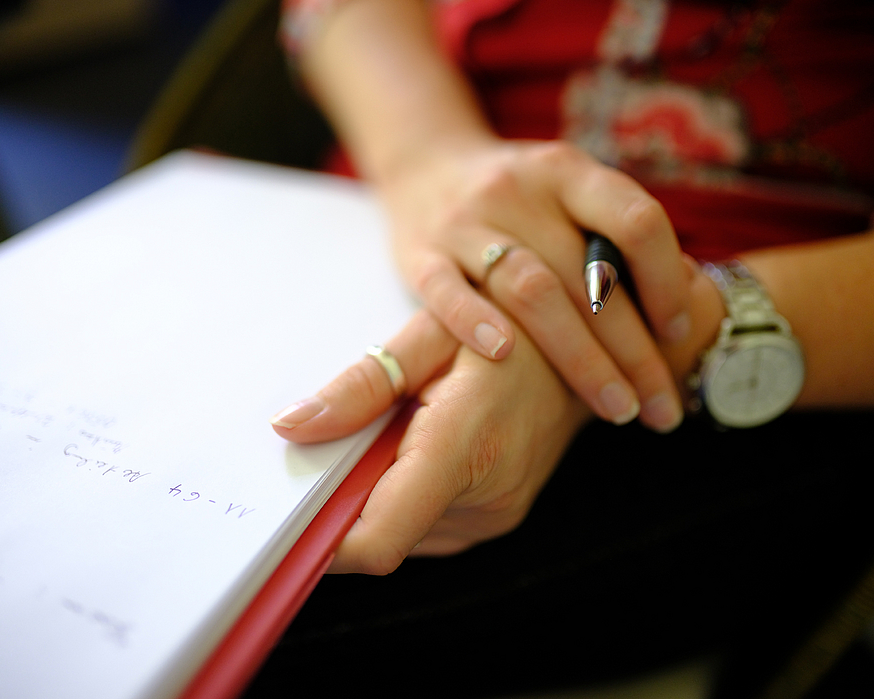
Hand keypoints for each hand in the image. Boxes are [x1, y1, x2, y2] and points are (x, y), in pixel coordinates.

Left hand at [270, 309, 590, 573]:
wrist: (588, 350)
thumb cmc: (511, 329)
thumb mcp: (431, 335)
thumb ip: (360, 386)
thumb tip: (291, 426)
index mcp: (463, 450)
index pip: (378, 539)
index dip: (322, 543)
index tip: (286, 518)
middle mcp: (483, 501)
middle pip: (379, 532)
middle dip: (346, 496)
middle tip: (346, 438)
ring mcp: (493, 517)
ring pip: (400, 528)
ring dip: (379, 490)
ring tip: (399, 429)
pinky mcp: (494, 519)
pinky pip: (425, 521)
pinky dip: (405, 492)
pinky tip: (419, 444)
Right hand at [376, 136, 692, 431]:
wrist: (424, 165)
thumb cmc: (517, 199)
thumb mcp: (564, 193)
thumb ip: (608, 238)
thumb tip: (674, 318)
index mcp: (567, 171)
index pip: (634, 219)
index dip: (666, 280)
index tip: (677, 333)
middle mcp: (519, 190)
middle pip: (588, 274)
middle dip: (635, 350)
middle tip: (661, 405)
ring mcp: (465, 221)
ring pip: (530, 290)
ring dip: (580, 357)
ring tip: (615, 406)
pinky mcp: (419, 254)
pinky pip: (447, 291)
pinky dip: (476, 323)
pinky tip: (504, 357)